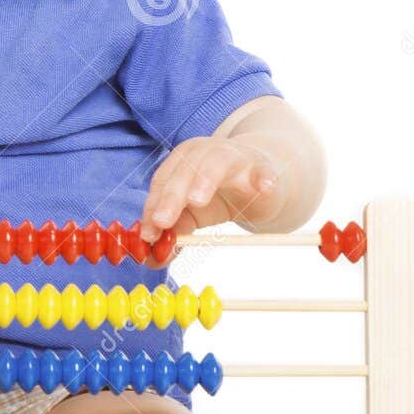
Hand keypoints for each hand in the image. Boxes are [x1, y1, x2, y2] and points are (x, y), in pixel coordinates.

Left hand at [138, 136, 278, 242]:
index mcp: (182, 161)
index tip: (149, 233)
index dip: (153, 206)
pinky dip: (263, 178)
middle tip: (163, 221)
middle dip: (172, 196)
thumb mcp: (191, 215)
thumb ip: (173, 233)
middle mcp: (206, 153)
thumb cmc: (218, 196)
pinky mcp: (262, 168)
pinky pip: (263, 172)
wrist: (259, 184)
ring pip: (217, 163)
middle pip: (185, 170)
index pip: (163, 180)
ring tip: (196, 201)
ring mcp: (235, 158)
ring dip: (204, 181)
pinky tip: (264, 188)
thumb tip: (152, 260)